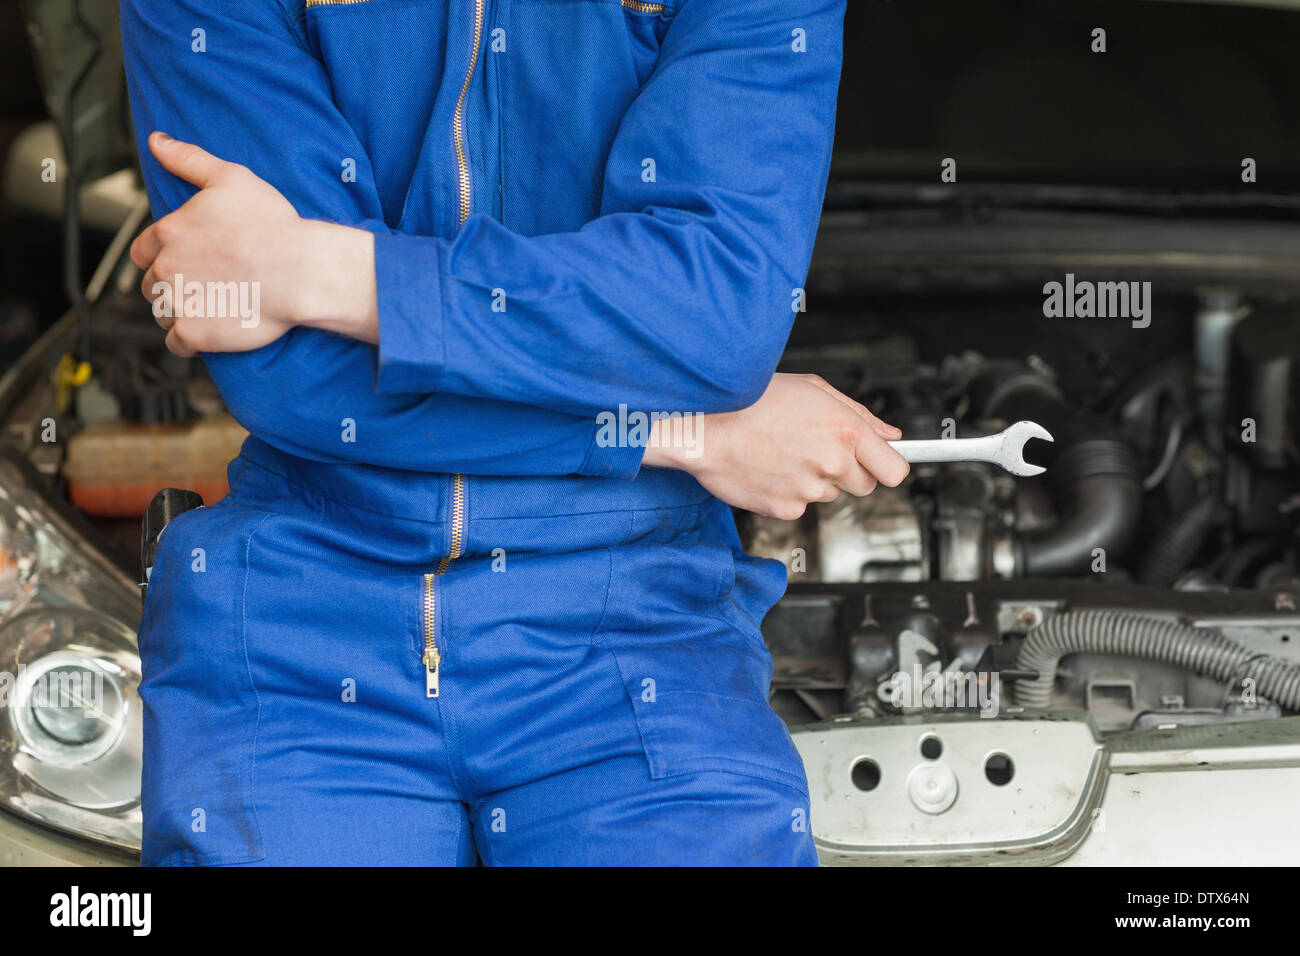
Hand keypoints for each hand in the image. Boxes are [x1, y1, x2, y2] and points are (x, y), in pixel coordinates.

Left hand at [129, 132, 315, 355]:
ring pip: (161, 314)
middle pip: (150, 285)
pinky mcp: (194, 333)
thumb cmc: (272, 224)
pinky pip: (176, 343)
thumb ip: (188, 159)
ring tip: (211, 308)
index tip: (184, 261)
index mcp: (169, 232)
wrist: (300, 270)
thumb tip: (157, 141)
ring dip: (179, 313)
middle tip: (203, 286)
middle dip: (170, 286)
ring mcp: (178, 303)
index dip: (160, 257)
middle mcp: (165, 268)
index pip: (142, 251)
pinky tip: (210, 331)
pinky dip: (188, 341)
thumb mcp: (230, 178)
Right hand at [645, 373, 909, 519]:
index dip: (889, 466)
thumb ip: (859, 413)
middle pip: (865, 486)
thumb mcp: (812, 388)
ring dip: (816, 479)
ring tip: (785, 452)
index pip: (895, 470)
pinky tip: (770, 468)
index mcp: (845, 430)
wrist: (705, 425)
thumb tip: (890, 435)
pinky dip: (789, 491)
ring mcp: (808, 490)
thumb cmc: (752, 399)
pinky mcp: (785, 509)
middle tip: (820, 450)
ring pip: (830, 494)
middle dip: (850, 471)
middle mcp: (831, 463)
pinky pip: (800, 505)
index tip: (882, 463)